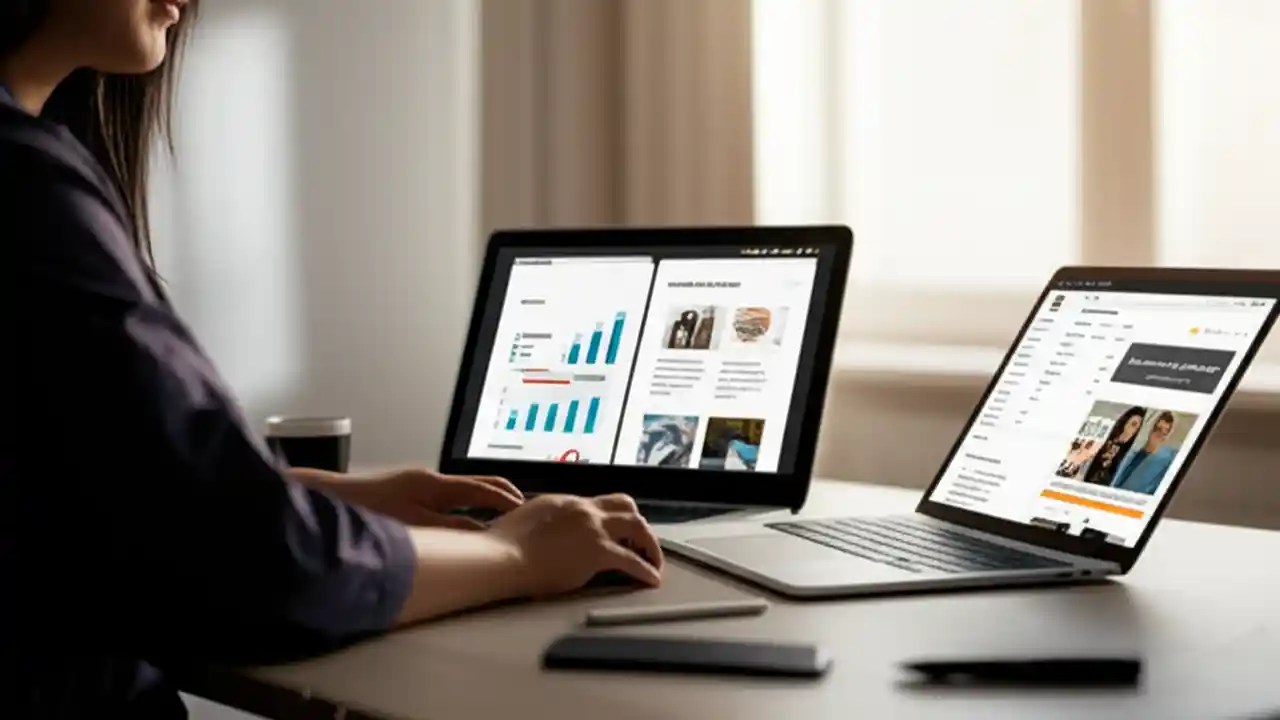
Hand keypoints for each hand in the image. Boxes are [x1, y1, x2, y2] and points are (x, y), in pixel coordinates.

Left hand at [335, 468, 523, 529]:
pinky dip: (466, 507)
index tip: (529, 513)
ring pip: (463, 491)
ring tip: (503, 520)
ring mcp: (418, 485)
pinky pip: (449, 498)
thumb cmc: (367, 514)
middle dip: (503, 496)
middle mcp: (430, 479)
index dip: (507, 502)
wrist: (328, 499)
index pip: (483, 490)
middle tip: (525, 513)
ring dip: (485, 502)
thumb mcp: (413, 527)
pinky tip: (466, 523)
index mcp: (435, 485)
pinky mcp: (407, 494)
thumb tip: (483, 534)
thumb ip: (450, 530)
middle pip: (478, 484)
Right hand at [489, 493, 662, 595]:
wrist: (503, 556)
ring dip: (649, 543)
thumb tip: (550, 530)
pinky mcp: (597, 552)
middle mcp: (584, 509)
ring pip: (637, 525)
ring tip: (653, 561)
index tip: (619, 532)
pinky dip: (646, 570)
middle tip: (643, 544)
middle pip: (625, 506)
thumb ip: (546, 521)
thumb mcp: (528, 518)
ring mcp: (593, 529)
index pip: (600, 503)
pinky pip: (632, 560)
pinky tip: (651, 579)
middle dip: (637, 524)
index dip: (613, 518)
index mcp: (567, 502)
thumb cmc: (504, 545)